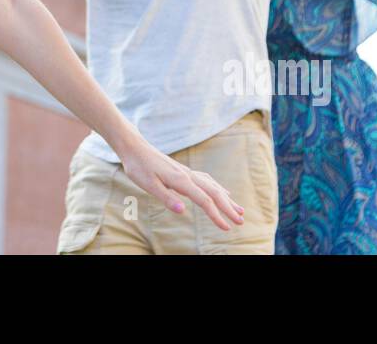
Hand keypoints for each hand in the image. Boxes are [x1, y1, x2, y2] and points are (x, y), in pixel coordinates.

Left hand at [118, 137, 245, 229]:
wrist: (135, 147)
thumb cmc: (138, 167)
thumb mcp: (148, 185)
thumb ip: (166, 197)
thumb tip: (182, 211)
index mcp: (181, 180)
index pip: (204, 201)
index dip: (216, 216)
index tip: (227, 228)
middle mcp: (188, 175)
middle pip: (214, 193)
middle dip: (228, 208)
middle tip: (241, 222)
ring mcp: (187, 172)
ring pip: (213, 186)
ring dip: (226, 199)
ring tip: (239, 210)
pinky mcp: (184, 171)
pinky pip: (207, 180)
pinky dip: (218, 187)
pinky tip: (223, 191)